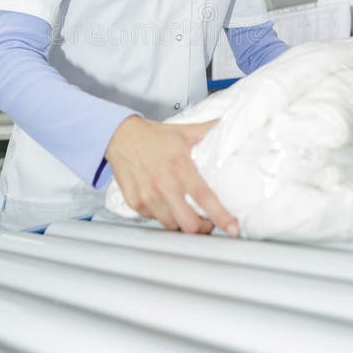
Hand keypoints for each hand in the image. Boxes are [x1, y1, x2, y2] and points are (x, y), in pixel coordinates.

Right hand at [105, 116, 238, 235]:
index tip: (232, 228)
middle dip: (203, 228)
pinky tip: (168, 206)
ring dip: (183, 225)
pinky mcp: (135, 203)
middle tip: (209, 223)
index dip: (220, 215)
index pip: (204, 197)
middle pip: (189, 223)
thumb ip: (210, 131)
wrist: (120, 136)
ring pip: (172, 225)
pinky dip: (164, 217)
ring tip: (190, 216)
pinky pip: (155, 219)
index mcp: (179, 166)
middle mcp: (163, 184)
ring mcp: (147, 196)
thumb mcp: (185, 131)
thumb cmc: (155, 136)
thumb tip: (232, 125)